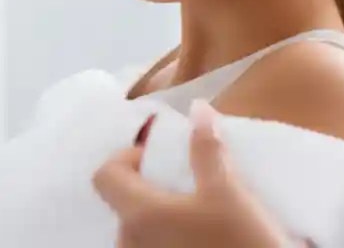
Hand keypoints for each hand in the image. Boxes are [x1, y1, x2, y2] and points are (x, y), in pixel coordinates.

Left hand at [93, 101, 296, 247]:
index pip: (105, 174)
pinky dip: (172, 237)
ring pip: (143, 229)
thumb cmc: (238, 242)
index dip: (129, 157)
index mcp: (137, 214)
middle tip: (192, 181)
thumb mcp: (228, 192)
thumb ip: (206, 150)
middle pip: (125, 202)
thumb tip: (198, 108)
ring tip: (203, 212)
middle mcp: (129, 242)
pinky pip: (156, 246)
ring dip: (165, 215)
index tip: (164, 156)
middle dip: (154, 186)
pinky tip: (205, 236)